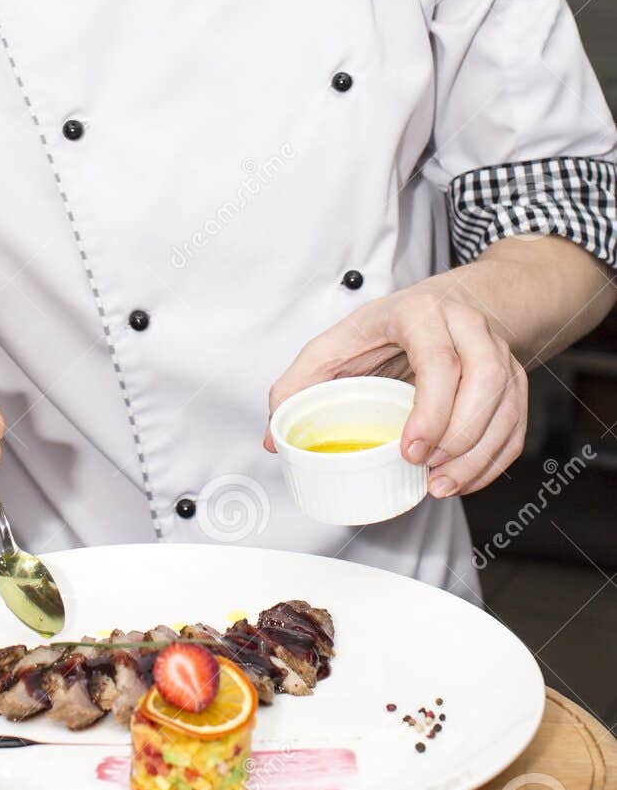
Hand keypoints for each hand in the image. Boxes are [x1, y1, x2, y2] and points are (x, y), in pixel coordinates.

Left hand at [263, 283, 527, 498]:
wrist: (442, 304)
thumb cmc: (384, 329)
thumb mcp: (336, 343)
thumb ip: (300, 383)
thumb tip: (273, 435)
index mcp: (421, 313)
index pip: (439, 358)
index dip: (431, 409)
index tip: (410, 450)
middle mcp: (467, 327)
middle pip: (484, 381)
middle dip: (459, 436)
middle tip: (426, 470)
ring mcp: (497, 352)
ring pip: (506, 406)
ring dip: (478, 455)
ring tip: (441, 485)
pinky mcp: (513, 379)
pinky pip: (516, 425)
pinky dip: (493, 460)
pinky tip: (464, 479)